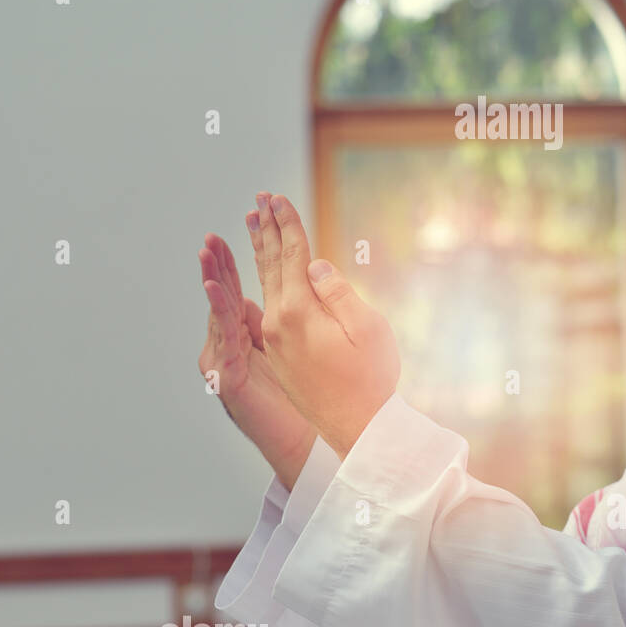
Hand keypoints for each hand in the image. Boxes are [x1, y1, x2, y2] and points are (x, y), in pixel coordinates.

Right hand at [197, 233, 314, 489]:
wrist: (305, 442)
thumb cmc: (309, 396)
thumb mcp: (307, 342)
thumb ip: (300, 312)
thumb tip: (307, 271)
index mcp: (254, 332)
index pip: (242, 286)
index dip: (240, 256)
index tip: (244, 222)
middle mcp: (235, 344)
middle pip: (225, 295)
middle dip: (218, 263)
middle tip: (212, 235)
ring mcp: (228, 361)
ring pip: (220, 312)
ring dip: (213, 279)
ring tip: (208, 252)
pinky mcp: (230, 378)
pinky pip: (224, 339)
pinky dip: (219, 311)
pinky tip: (215, 288)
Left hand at [247, 193, 399, 459]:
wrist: (358, 429)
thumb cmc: (371, 381)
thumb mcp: (367, 330)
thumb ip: (339, 292)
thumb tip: (315, 265)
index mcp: (299, 312)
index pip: (293, 255)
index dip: (288, 223)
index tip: (278, 197)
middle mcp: (279, 324)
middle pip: (272, 266)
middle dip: (267, 230)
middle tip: (259, 200)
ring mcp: (276, 342)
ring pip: (266, 286)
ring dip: (260, 253)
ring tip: (254, 225)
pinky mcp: (281, 356)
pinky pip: (269, 308)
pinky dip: (266, 282)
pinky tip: (267, 274)